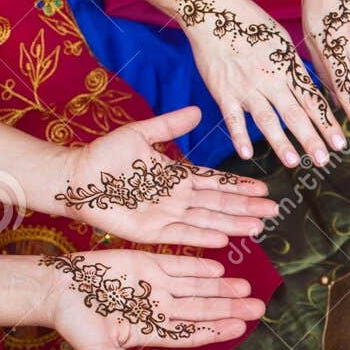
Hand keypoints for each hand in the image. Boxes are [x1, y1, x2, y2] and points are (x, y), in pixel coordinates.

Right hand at [40, 249, 265, 349]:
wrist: (54, 288)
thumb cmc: (73, 323)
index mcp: (151, 330)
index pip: (191, 332)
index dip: (215, 331)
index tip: (240, 329)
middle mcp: (158, 308)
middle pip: (201, 310)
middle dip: (228, 308)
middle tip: (257, 307)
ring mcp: (154, 284)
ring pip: (196, 287)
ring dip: (220, 287)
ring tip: (246, 287)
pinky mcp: (146, 262)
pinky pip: (178, 264)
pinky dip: (197, 265)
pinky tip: (219, 267)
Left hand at [49, 108, 279, 247]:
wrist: (75, 178)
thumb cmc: (103, 156)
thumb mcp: (140, 134)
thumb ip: (170, 125)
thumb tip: (198, 111)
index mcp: (176, 176)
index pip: (214, 182)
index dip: (238, 186)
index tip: (262, 188)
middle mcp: (176, 198)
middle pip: (218, 204)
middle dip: (246, 207)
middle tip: (274, 211)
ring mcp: (166, 216)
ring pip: (207, 220)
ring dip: (233, 223)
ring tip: (258, 226)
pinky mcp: (152, 231)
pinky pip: (183, 233)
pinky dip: (204, 236)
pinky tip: (225, 238)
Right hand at [146, 0, 344, 167]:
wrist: (214, 11)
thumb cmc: (250, 24)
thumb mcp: (281, 41)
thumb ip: (296, 68)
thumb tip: (315, 89)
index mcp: (287, 67)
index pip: (312, 99)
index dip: (327, 122)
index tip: (340, 142)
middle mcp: (271, 79)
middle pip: (295, 113)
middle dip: (312, 138)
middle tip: (324, 160)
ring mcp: (247, 87)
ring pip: (267, 119)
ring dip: (281, 142)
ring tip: (294, 162)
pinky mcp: (224, 92)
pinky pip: (232, 118)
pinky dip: (239, 136)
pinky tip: (247, 154)